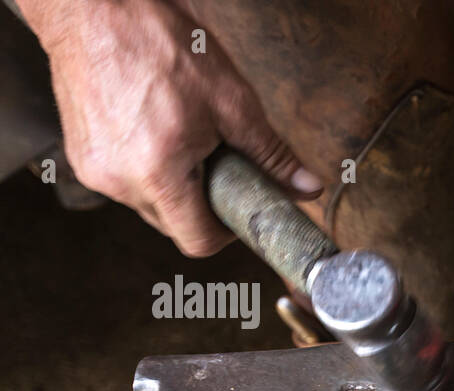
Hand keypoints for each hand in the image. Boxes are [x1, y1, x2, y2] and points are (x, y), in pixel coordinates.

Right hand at [19, 0, 321, 255]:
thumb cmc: (160, 46)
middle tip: (218, 164)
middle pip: (175, 225)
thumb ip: (271, 154)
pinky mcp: (81, 157)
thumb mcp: (232, 103)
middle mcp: (119, 182)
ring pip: (150, 204)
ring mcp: (94, 171)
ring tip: (184, 139)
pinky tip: (156, 133)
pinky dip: (147, 169)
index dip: (227, 231)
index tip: (240, 208)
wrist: (95, 9)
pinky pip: (125, 181)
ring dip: (175, 186)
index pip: (199, 241)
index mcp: (158, 175)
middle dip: (203, 203)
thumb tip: (308, 186)